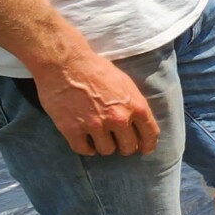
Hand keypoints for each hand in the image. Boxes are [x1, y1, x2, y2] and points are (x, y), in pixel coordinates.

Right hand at [32, 45, 159, 156]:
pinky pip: (84, 149)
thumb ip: (133, 105)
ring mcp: (95, 126)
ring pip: (107, 150)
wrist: (65, 63)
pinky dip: (85, 148)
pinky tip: (85, 141)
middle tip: (117, 141)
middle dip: (124, 146)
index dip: (147, 145)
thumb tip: (139, 123)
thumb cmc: (96, 69)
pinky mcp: (73, 130)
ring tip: (99, 137)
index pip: (149, 135)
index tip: (144, 148)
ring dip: (104, 145)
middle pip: (128, 147)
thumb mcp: (125, 83)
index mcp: (135, 106)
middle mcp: (118, 119)